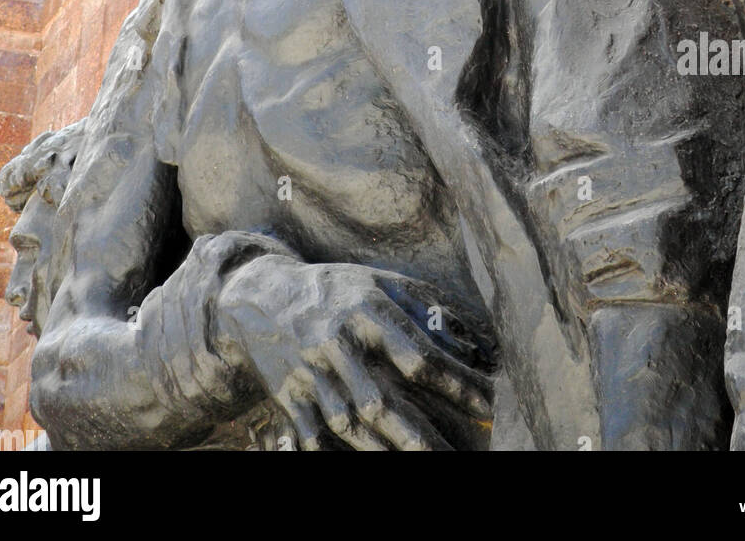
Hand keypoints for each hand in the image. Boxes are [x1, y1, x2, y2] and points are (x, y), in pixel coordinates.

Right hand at [214, 258, 493, 449]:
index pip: (418, 354)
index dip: (455, 381)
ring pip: (348, 423)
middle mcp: (338, 343)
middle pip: (380, 400)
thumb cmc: (333, 288)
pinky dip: (333, 454)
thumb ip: (423, 304)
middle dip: (417, 435)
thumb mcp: (376, 280)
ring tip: (417, 464)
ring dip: (382, 451)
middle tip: (450, 455)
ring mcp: (310, 372)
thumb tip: (469, 335)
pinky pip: (313, 434)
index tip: (486, 402)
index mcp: (367, 310)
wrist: (259, 293)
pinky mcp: (289, 394)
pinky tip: (359, 463)